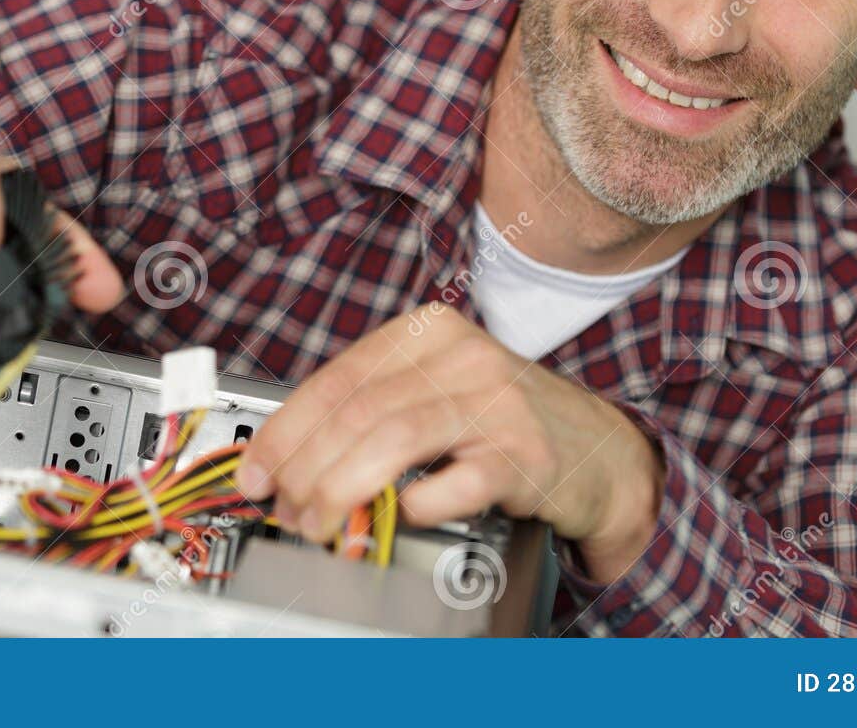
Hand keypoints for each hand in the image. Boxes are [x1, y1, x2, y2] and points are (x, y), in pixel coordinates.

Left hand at [236, 300, 665, 580]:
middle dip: (306, 470)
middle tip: (287, 512)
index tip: (258, 473)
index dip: (287, 432)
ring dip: (340, 490)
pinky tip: (396, 517)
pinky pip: (450, 482)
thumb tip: (284, 460)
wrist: (598, 452)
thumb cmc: (501, 424)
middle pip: (356, 412)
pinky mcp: (522, 454)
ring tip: (319, 524)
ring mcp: (494, 402)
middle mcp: (460, 356)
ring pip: (391, 439)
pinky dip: (411, 504)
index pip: (336, 378)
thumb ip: (367, 412)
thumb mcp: (432, 394)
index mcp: (427, 332)